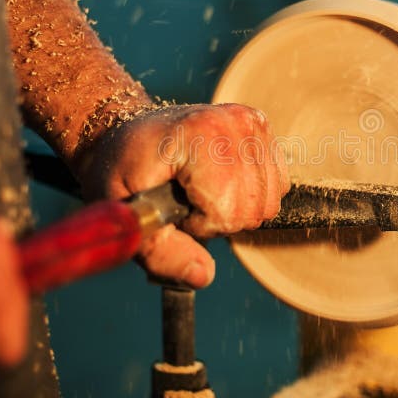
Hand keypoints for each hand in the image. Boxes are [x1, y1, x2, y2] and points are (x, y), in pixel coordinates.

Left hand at [75, 103, 288, 286]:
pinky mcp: (261, 126)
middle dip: (219, 218)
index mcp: (200, 134)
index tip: (171, 205)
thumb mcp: (124, 214)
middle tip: (186, 200)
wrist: (125, 129)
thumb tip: (203, 275)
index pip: (227, 211)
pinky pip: (278, 183)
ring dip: (237, 208)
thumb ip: (160, 252)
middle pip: (254, 208)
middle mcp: (234, 122)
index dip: (198, 224)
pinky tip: (221, 181)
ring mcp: (251, 122)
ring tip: (201, 190)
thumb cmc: (120, 170)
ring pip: (270, 200)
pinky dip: (252, 194)